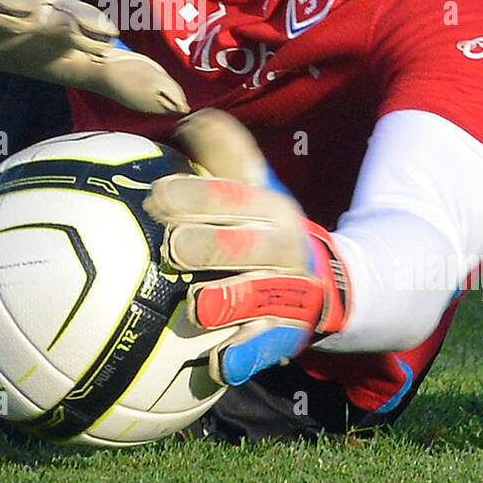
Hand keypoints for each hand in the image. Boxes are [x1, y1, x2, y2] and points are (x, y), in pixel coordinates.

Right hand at [0, 0, 188, 115]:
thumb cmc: (52, 32)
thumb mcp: (88, 53)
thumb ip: (128, 78)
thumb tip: (176, 104)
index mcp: (58, 17)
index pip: (77, 21)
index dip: (88, 27)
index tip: (102, 32)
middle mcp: (19, 8)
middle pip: (22, 8)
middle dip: (23, 10)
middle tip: (18, 9)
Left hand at [143, 108, 350, 384]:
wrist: (327, 281)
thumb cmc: (261, 225)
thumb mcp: (253, 182)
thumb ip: (220, 151)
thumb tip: (182, 116)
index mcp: (267, 205)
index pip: (229, 195)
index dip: (193, 195)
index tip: (155, 198)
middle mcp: (280, 246)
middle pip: (242, 245)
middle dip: (207, 244)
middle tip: (172, 247)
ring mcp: (283, 292)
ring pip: (252, 297)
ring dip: (223, 301)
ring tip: (196, 306)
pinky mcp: (284, 334)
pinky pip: (262, 347)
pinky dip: (242, 356)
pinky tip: (219, 366)